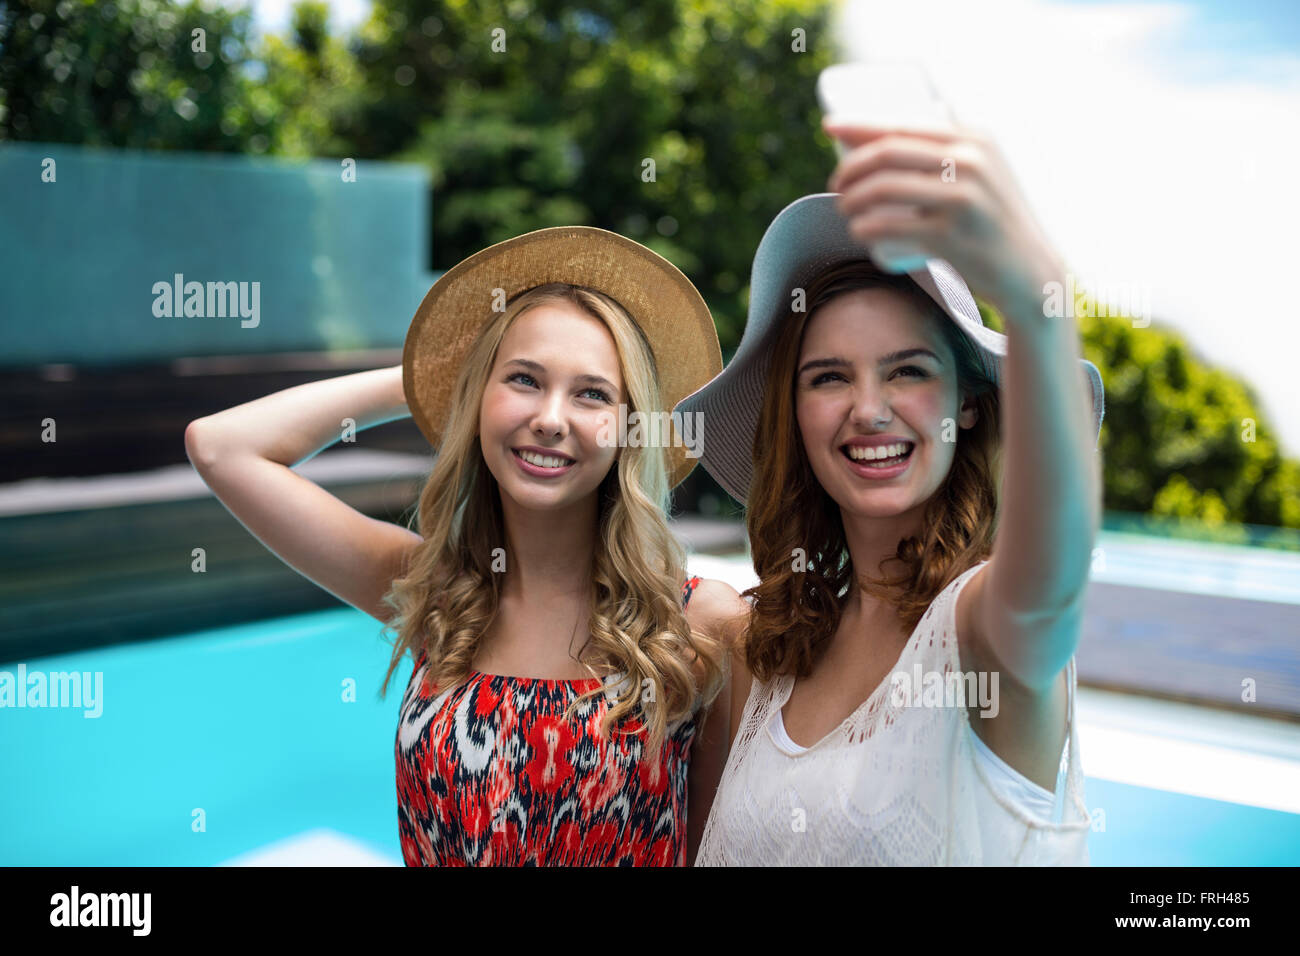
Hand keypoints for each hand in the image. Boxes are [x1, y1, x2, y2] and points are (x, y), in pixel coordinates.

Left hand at [825, 119, 1065, 321]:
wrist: (1030, 271)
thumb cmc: (994, 223)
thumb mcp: (985, 174)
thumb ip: (954, 152)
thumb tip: (896, 135)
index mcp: (976, 139)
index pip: (904, 125)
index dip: (860, 125)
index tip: (830, 128)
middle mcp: (972, 161)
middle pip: (888, 153)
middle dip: (850, 167)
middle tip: (837, 185)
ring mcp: (964, 198)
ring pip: (884, 188)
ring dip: (851, 198)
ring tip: (844, 209)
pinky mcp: (953, 236)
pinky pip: (890, 227)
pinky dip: (863, 228)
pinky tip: (856, 230)